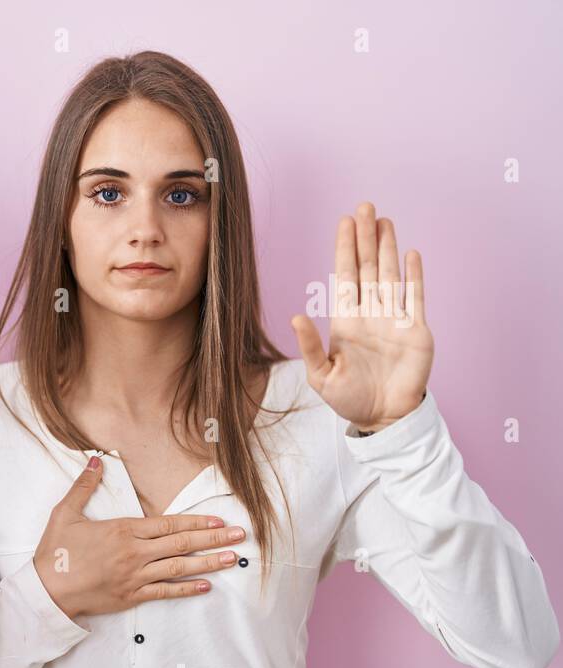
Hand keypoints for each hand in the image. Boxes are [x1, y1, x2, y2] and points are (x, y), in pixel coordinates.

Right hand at [33, 457, 245, 618]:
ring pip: (179, 568)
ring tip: (232, 559)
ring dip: (208, 563)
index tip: (218, 520)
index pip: (168, 524)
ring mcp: (135, 576)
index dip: (196, 522)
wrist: (47, 591)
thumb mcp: (65, 513)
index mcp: (123, 531)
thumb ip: (84, 486)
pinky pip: (165, 592)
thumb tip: (96, 460)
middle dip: (213, 539)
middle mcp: (135, 553)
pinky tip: (205, 586)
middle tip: (240, 535)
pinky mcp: (131, 596)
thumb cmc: (55, 552)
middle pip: (181, 544)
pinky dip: (186, 589)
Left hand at [291, 201, 432, 432]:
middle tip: (365, 206)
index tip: (344, 222)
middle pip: (367, 267)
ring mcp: (394, 319)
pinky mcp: (416, 329)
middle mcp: (370, 314)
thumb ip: (309, 346)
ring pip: (390, 274)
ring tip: (385, 220)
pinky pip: (416, 296)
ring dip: (388, 247)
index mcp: (345, 321)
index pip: (344, 276)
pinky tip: (411, 253)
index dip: (345, 249)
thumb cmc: (350, 399)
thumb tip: (295, 317)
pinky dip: (414, 275)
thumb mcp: (321, 375)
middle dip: (366, 237)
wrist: (384, 418)